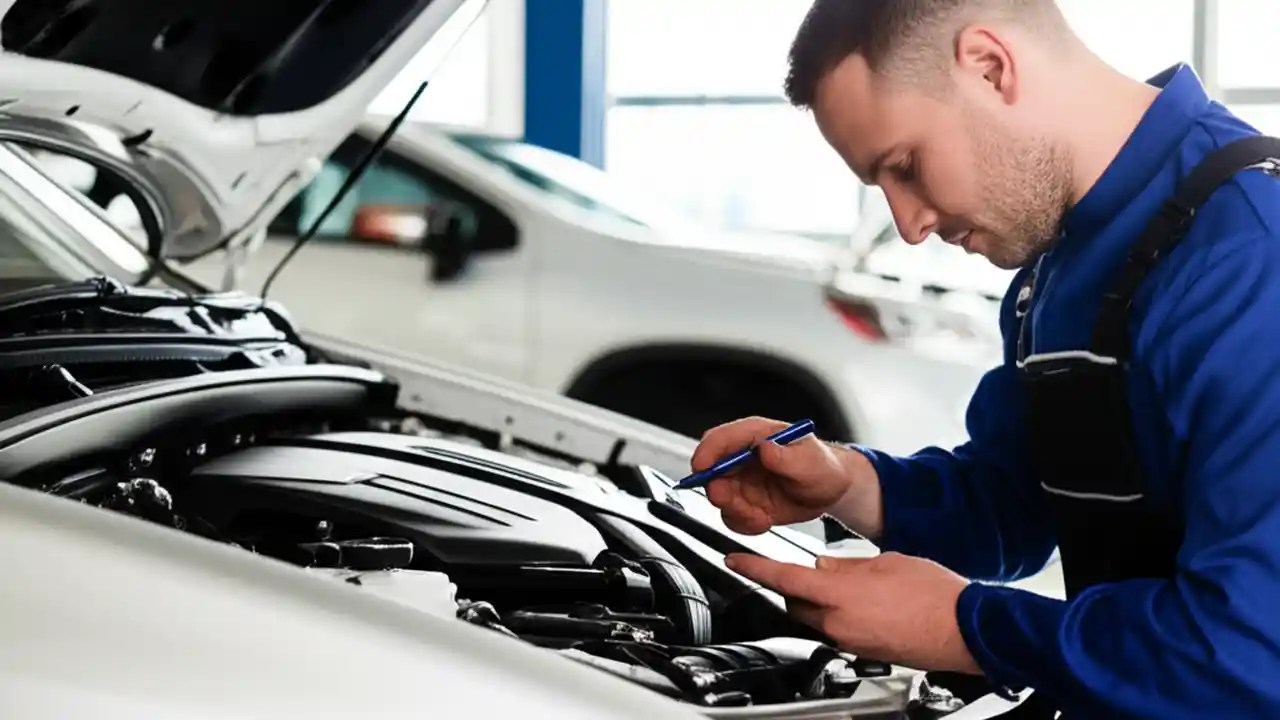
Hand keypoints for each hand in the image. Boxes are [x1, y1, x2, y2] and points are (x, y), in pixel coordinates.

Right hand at [691, 416, 878, 535]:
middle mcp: (742, 458)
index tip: (702, 468)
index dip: (707, 452)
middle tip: (730, 501)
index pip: (720, 438)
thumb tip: (765, 448)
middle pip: (712, 471)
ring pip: (720, 498)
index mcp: (754, 435)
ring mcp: (742, 482)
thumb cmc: (822, 466)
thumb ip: (786, 456)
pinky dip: (745, 524)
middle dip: (717, 489)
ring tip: (760, 516)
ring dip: (735, 511)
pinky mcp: (745, 503)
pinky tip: (765, 520)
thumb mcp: (810, 460)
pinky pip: (733, 517)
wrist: (831, 490)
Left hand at [726, 551, 980, 674]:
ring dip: (822, 601)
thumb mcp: (886, 561)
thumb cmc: (935, 594)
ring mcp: (849, 641)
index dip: (754, 567)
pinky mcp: (862, 652)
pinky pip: (838, 630)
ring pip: (818, 617)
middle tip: (820, 570)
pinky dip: (841, 615)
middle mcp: (838, 623)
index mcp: (841, 595)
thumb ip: (846, 565)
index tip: (735, 560)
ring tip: (857, 587)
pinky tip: (869, 604)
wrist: (965, 629)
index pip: (784, 578)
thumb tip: (822, 568)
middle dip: (798, 585)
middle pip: (797, 601)